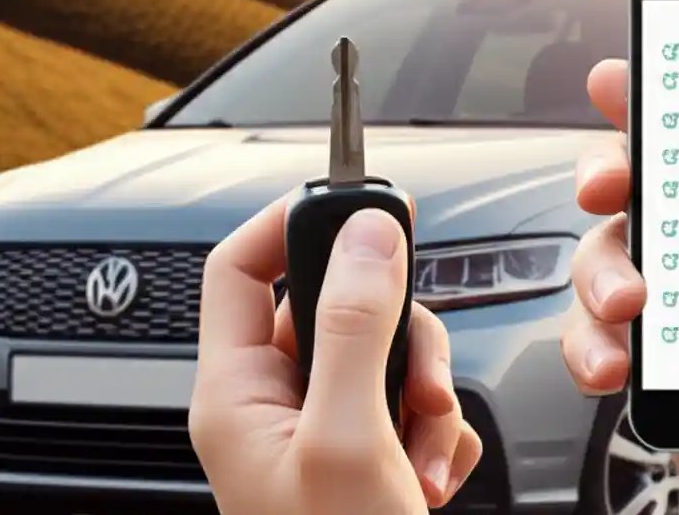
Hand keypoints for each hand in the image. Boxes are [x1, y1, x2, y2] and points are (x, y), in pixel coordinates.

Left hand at [190, 199, 482, 513]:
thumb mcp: (348, 438)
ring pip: (389, 356)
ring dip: (428, 397)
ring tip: (423, 451)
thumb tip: (368, 234)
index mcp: (240, 395)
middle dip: (400, 340)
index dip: (293, 223)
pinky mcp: (368, 453)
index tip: (359, 202)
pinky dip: (438, 435)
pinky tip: (428, 476)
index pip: (242, 270)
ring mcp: (325, 430)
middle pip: (342, 309)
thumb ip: (355, 329)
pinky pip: (414, 404)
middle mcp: (277, 406)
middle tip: (422, 381)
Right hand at [561, 59, 678, 514]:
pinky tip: (614, 361)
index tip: (638, 78)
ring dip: (599, 266)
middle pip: (654, 200)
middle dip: (614, 171)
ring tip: (630, 300)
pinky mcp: (669, 391)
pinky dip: (587, 346)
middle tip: (610, 179)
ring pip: (613, 266)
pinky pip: (603, 349)